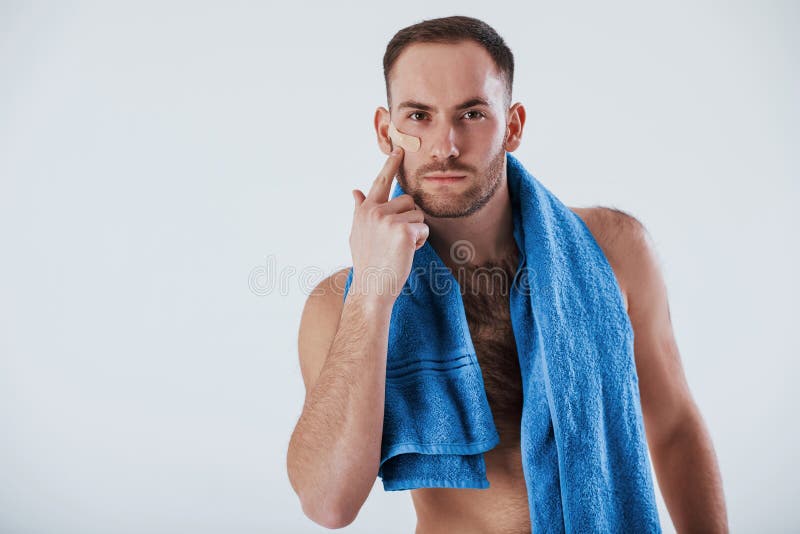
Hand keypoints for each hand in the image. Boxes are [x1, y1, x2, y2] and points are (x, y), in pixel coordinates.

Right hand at [349, 147, 428, 303]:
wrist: (371, 288)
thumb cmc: (368, 263)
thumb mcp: (359, 233)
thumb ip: (360, 210)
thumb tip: (355, 191)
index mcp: (365, 210)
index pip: (379, 182)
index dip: (390, 165)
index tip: (398, 149)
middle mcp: (374, 211)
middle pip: (408, 200)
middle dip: (410, 219)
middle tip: (396, 241)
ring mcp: (387, 220)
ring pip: (418, 213)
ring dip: (416, 231)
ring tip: (400, 247)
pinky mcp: (403, 230)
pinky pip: (423, 228)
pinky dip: (420, 241)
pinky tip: (406, 252)